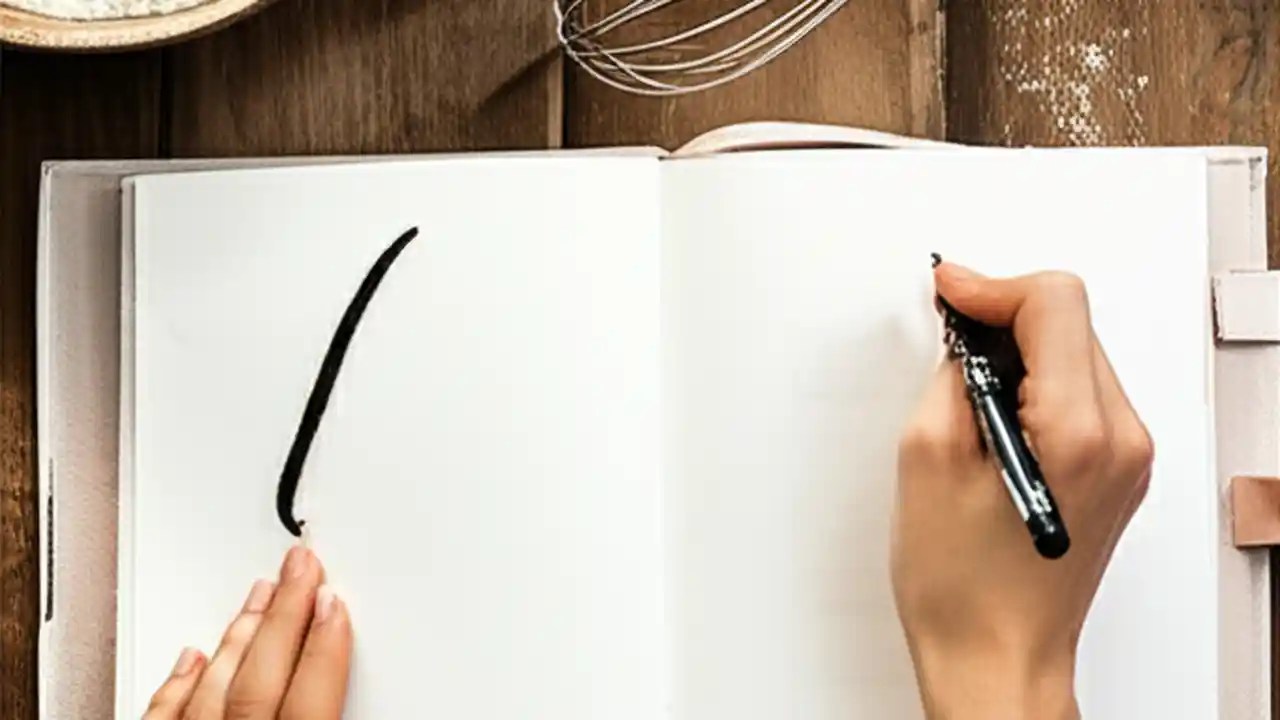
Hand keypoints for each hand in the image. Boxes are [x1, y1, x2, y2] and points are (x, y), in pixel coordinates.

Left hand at [144, 546, 352, 718]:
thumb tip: (371, 702)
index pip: (307, 705)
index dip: (324, 651)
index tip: (332, 603)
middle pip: (257, 685)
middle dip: (282, 618)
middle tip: (299, 568)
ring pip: (211, 690)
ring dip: (238, 637)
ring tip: (261, 594)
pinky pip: (161, 719)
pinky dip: (176, 684)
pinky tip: (192, 656)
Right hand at [892, 263, 1152, 719]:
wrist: (996, 656)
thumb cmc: (962, 588)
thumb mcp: (927, 459)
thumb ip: (952, 377)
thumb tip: (966, 335)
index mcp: (1080, 433)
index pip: (1055, 305)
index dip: (991, 287)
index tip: (949, 291)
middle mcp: (1122, 440)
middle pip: (1070, 322)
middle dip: (1003, 320)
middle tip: (947, 346)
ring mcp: (1128, 457)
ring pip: (1077, 353)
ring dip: (1019, 353)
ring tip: (967, 401)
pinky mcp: (1119, 469)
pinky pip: (1082, 392)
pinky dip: (1036, 385)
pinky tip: (996, 421)